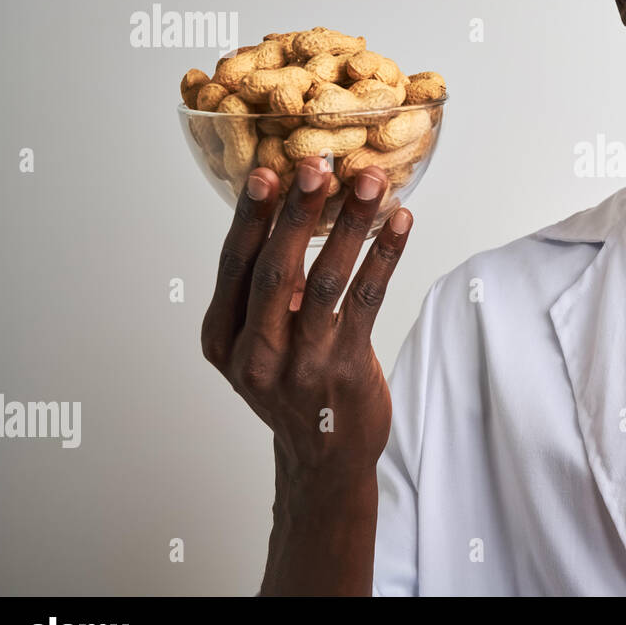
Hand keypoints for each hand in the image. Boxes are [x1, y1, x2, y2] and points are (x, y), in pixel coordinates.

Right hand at [200, 157, 411, 478]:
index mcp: (225, 338)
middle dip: (299, 212)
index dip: (252, 216)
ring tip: (372, 182)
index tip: (266, 169)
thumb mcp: (261, 342)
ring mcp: (300, 365)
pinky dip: (385, 256)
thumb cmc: (295, 387)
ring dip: (352, 225)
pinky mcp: (345, 369)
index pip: (235, 264)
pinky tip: (400, 224)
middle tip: (318, 165)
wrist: (325, 460)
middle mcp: (256, 353)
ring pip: (325, 281)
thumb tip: (292, 210)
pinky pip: (368, 301)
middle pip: (275, 269)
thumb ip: (266, 292)